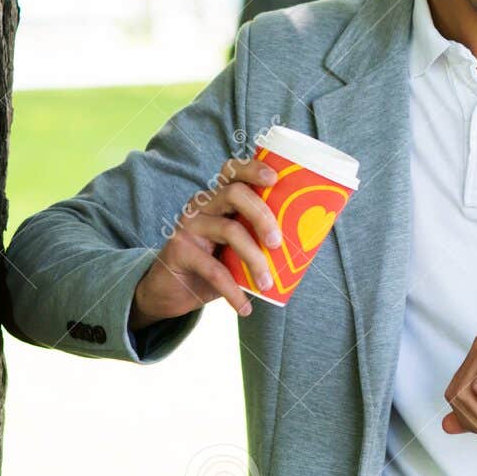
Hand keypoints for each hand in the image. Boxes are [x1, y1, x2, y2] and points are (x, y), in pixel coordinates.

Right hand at [129, 155, 282, 330]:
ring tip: (267, 283)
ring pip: (228, 229)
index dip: (252, 168)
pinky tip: (245, 307)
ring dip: (254, 258)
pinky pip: (213, 269)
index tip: (274, 178)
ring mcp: (187, 225)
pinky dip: (233, 291)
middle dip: (262, 215)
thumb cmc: (214, 262)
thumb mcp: (236, 246)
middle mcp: (201, 204)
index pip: (232, 170)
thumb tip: (305, 242)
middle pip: (234, 193)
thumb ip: (257, 236)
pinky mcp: (178, 251)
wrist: (171, 291)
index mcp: (218, 197)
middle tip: (277, 243)